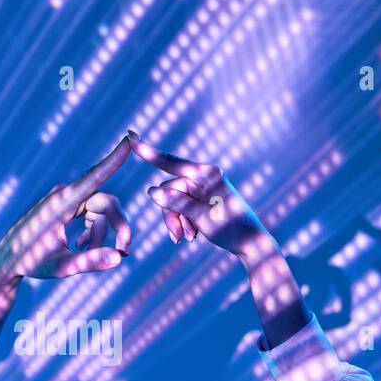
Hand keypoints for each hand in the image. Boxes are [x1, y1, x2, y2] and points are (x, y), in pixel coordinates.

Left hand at [0, 136, 131, 280]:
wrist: (9, 258)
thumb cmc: (32, 262)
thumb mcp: (63, 267)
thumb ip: (91, 261)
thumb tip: (119, 258)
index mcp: (62, 203)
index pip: (95, 176)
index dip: (114, 158)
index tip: (130, 137)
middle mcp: (66, 194)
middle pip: (108, 203)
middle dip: (119, 227)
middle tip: (124, 252)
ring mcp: (67, 198)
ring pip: (101, 211)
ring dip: (102, 234)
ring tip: (86, 253)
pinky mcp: (67, 204)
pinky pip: (92, 212)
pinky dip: (93, 231)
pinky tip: (81, 246)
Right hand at [129, 132, 274, 261]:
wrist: (250, 243)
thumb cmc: (230, 228)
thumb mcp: (200, 217)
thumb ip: (175, 203)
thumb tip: (151, 192)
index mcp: (206, 174)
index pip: (171, 163)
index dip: (149, 152)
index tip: (130, 137)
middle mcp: (203, 176)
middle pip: (169, 189)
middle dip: (170, 213)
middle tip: (179, 237)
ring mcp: (202, 187)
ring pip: (173, 200)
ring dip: (177, 220)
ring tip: (188, 238)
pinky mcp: (202, 198)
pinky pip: (182, 206)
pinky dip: (183, 222)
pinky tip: (192, 236)